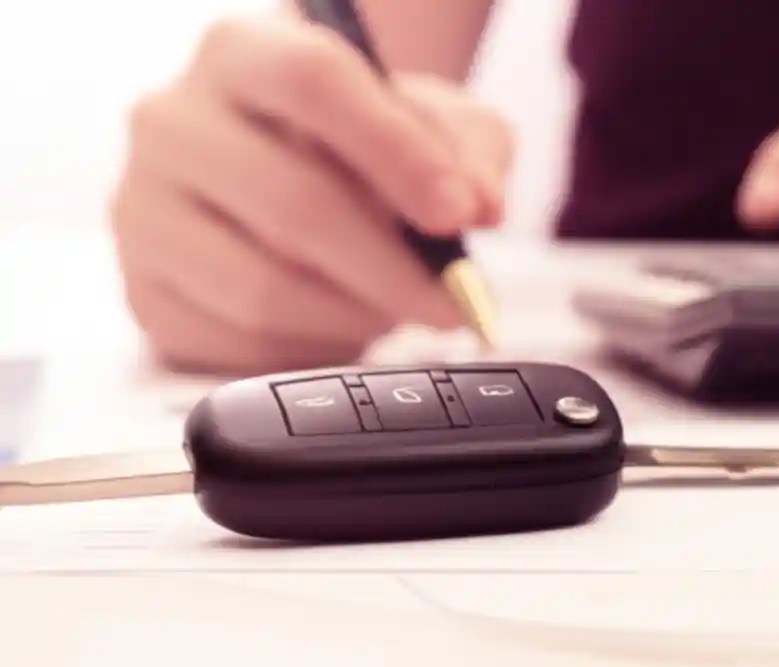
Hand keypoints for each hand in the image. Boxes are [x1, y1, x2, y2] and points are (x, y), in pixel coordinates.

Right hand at [110, 15, 513, 372]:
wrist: (286, 181)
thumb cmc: (362, 146)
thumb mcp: (432, 125)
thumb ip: (468, 151)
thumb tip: (479, 206)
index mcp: (242, 51)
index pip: (314, 82)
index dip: (397, 152)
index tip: (460, 215)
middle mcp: (172, 121)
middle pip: (293, 203)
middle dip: (395, 270)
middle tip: (456, 302)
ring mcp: (143, 211)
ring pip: (264, 289)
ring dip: (357, 316)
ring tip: (396, 308)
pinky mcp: (143, 291)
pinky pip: (240, 343)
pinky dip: (312, 347)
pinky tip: (341, 323)